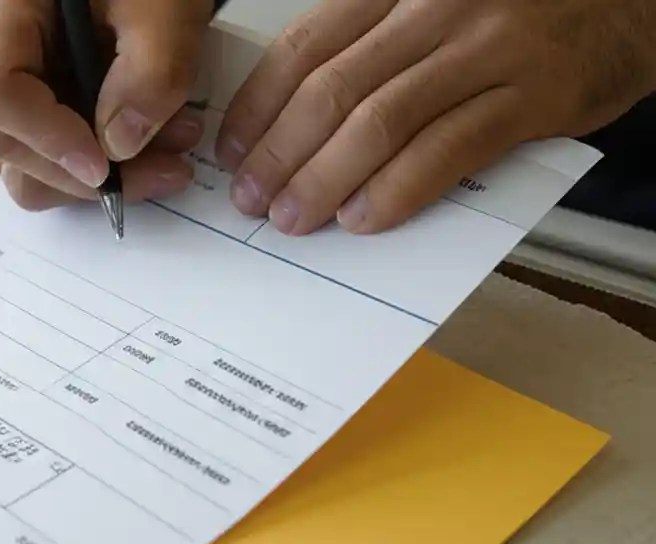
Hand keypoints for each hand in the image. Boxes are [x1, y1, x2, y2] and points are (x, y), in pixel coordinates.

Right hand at [0, 0, 215, 209]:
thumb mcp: (165, 3)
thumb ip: (151, 72)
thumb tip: (120, 146)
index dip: (47, 141)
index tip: (105, 168)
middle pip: (0, 136)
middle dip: (82, 171)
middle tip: (166, 168)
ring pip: (10, 149)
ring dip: (82, 171)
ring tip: (162, 154)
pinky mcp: (6, 76)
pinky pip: (26, 135)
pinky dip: (78, 151)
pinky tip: (134, 140)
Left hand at [216, 0, 655, 235]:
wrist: (628, 4)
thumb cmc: (517, 16)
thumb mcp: (434, 10)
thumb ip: (372, 53)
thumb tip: (290, 125)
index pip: (304, 46)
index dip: (258, 106)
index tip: (232, 150)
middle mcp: (436, 8)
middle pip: (332, 88)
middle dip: (279, 153)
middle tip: (252, 198)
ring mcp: (486, 49)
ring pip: (380, 122)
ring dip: (324, 178)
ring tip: (294, 217)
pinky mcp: (533, 95)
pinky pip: (447, 149)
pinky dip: (397, 190)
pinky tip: (365, 217)